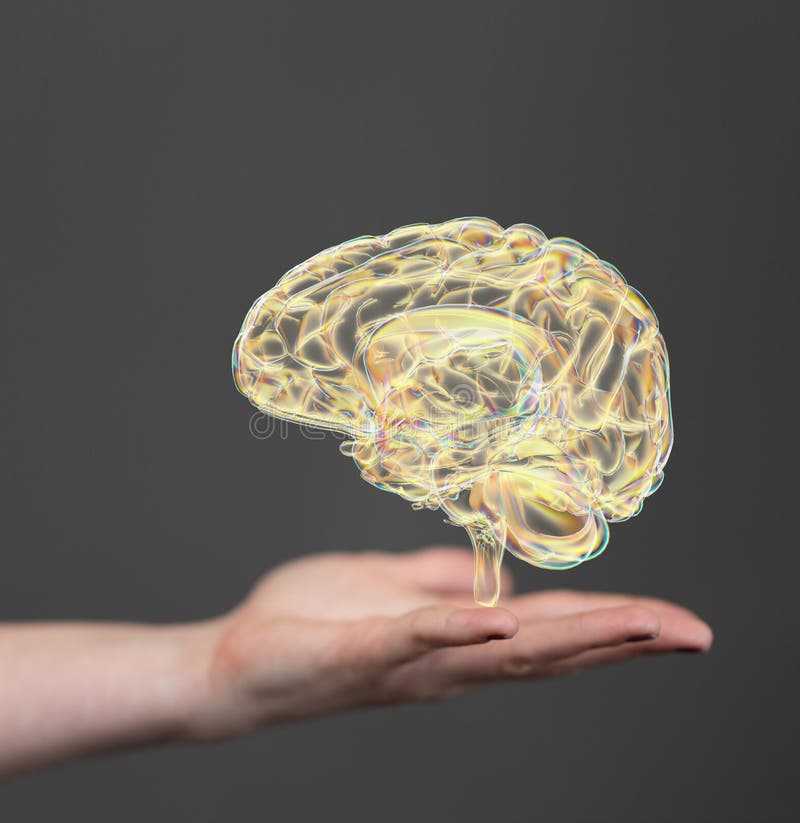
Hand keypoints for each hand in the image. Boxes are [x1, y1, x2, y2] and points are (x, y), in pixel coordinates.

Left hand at [189, 547, 711, 739]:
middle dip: (622, 640)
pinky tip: (499, 621)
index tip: (678, 623)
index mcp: (459, 639)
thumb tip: (492, 578)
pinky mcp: (363, 651)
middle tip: (693, 634)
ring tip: (634, 625)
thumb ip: (440, 582)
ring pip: (501, 653)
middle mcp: (449, 661)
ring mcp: (410, 660)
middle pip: (549, 650)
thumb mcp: (388, 588)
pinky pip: (416, 640)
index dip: (615, 628)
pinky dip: (459, 632)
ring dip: (568, 638)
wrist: (238, 661)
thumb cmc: (313, 620)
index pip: (551, 631)